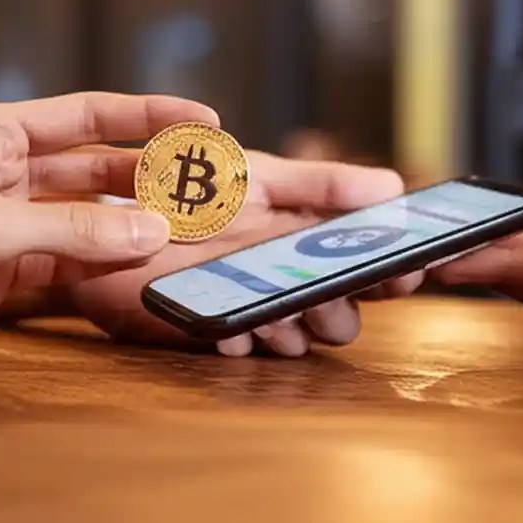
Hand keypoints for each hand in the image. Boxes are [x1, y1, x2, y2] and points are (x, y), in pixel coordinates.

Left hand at [0, 93, 215, 393]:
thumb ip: (71, 228)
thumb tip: (153, 228)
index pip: (88, 116)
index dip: (149, 117)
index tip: (206, 122)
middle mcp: (2, 176)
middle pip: (96, 171)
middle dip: (152, 179)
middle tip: (214, 191)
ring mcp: (2, 229)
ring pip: (86, 222)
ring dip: (133, 228)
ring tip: (193, 234)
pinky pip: (67, 265)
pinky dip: (104, 269)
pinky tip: (141, 271)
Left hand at [69, 151, 422, 356]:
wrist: (111, 210)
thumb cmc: (186, 185)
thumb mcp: (260, 175)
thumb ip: (323, 184)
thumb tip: (394, 188)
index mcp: (306, 234)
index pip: (366, 258)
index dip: (393, 267)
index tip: (412, 270)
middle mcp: (287, 272)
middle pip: (341, 310)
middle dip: (341, 309)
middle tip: (333, 298)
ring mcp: (252, 302)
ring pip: (301, 336)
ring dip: (296, 328)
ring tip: (278, 316)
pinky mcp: (212, 324)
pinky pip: (244, 348)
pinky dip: (242, 340)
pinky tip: (233, 331)